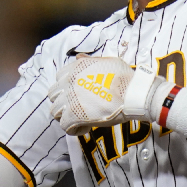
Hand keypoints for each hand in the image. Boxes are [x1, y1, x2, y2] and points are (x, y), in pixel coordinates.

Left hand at [49, 56, 170, 135]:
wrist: (133, 93)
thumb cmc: (124, 77)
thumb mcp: (106, 62)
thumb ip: (90, 61)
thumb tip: (79, 57)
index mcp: (75, 69)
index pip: (59, 78)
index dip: (66, 87)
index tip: (77, 93)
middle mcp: (68, 83)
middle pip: (53, 95)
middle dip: (62, 102)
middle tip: (75, 108)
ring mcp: (70, 100)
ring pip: (55, 112)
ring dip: (65, 116)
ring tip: (79, 119)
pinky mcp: (74, 116)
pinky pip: (64, 126)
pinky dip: (73, 129)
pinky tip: (85, 128)